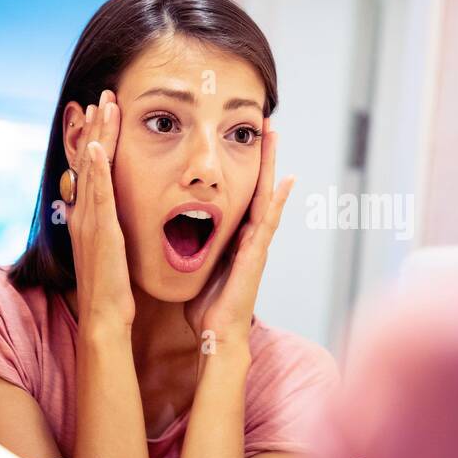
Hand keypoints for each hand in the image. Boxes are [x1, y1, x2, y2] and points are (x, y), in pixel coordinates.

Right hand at [66, 89, 133, 334]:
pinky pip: (98, 196)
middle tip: (102, 96)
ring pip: (92, 171)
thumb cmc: (112, 290)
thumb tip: (112, 214)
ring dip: (97, 136)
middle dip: (95, 128)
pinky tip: (99, 148)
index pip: (90, 170)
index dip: (95, 140)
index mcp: (88, 219)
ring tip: (103, 106)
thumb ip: (110, 229)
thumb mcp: (111, 251)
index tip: (102, 113)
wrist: (105, 319)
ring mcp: (89, 223)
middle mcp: (82, 215)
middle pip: (87, 162)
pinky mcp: (100, 234)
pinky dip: (97, 171)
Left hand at [184, 120, 292, 347]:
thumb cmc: (205, 305)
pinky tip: (285, 179)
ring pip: (267, 195)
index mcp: (234, 236)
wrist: (217, 335)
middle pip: (258, 185)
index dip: (244, 164)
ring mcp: (257, 244)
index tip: (241, 136)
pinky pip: (269, 221)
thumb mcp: (194, 265)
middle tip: (265, 122)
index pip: (240, 192)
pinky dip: (278, 200)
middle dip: (262, 154)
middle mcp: (249, 235)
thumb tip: (172, 231)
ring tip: (274, 135)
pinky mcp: (257, 254)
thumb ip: (190, 247)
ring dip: (272, 164)